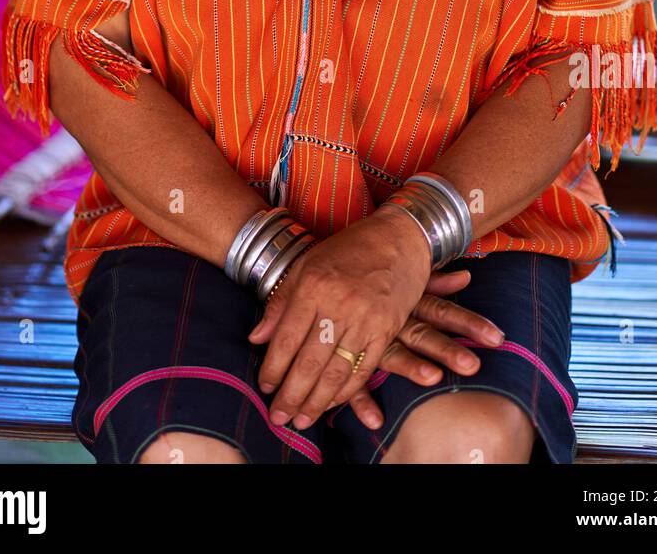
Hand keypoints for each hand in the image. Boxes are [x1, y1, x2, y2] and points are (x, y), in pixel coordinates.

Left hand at [248, 208, 433, 428]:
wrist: (400, 236)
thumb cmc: (349, 248)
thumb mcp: (308, 264)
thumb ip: (281, 301)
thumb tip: (256, 338)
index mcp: (313, 285)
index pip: (286, 338)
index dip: (273, 368)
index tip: (264, 387)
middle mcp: (338, 304)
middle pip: (308, 361)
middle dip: (291, 395)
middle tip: (279, 418)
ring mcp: (365, 318)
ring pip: (335, 371)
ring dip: (317, 401)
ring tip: (302, 419)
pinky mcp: (387, 328)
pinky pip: (364, 368)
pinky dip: (347, 390)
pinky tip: (333, 403)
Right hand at [341, 278, 505, 430]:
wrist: (314, 272)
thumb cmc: (367, 277)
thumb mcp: (401, 276)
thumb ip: (433, 281)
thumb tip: (466, 276)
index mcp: (406, 299)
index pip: (442, 311)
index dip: (469, 324)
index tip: (497, 337)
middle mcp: (390, 318)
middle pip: (423, 334)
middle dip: (448, 350)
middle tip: (474, 365)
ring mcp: (367, 336)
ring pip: (391, 353)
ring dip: (411, 367)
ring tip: (433, 379)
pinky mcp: (344, 355)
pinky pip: (353, 379)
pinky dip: (362, 400)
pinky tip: (376, 419)